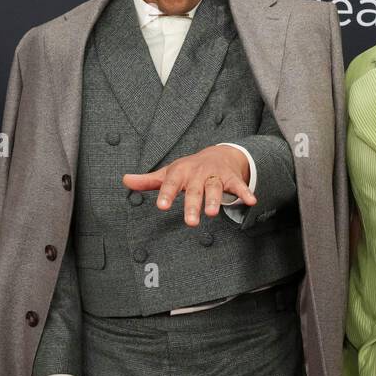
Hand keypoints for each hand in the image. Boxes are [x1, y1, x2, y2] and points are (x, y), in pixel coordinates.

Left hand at [123, 144, 255, 226]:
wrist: (217, 154)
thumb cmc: (188, 169)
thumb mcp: (169, 173)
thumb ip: (149, 181)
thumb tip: (125, 180)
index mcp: (180, 172)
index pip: (171, 183)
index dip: (166, 194)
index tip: (161, 206)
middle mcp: (197, 173)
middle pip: (194, 190)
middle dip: (192, 204)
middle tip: (191, 222)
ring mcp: (215, 175)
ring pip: (215, 188)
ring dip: (215, 199)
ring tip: (213, 213)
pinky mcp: (231, 178)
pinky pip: (238, 186)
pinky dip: (245, 192)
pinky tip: (251, 201)